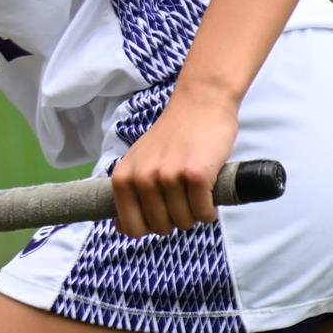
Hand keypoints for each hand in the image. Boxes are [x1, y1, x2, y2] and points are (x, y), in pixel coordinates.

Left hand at [112, 91, 239, 237]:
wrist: (199, 104)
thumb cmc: (172, 137)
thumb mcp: (138, 162)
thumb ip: (129, 192)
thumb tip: (122, 229)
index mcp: (123, 178)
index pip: (131, 228)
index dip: (149, 228)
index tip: (162, 215)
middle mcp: (141, 179)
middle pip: (161, 228)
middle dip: (176, 220)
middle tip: (184, 199)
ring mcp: (168, 176)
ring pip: (184, 222)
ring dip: (195, 214)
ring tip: (196, 193)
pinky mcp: (195, 175)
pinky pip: (204, 213)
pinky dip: (210, 211)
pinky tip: (209, 195)